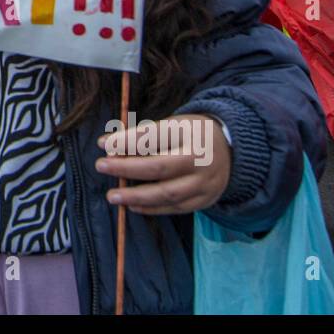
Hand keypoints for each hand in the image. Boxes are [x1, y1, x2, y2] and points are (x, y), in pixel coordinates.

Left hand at [95, 114, 231, 214]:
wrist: (232, 150)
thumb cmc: (191, 134)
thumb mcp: (172, 125)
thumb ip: (143, 136)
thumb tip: (109, 147)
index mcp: (189, 133)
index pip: (153, 137)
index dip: (126, 141)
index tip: (103, 144)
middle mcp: (200, 159)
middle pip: (159, 167)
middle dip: (127, 168)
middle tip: (101, 166)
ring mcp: (205, 182)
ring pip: (167, 193)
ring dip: (136, 196)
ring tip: (113, 196)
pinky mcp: (205, 199)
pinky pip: (176, 208)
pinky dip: (152, 208)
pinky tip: (133, 205)